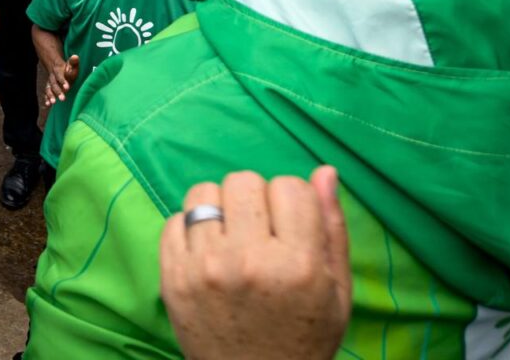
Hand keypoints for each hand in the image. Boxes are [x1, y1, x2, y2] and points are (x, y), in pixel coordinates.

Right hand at [42, 51, 80, 106]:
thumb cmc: (67, 68)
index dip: (63, 81)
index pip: (60, 76)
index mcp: (58, 71)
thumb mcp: (70, 64)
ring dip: (50, 96)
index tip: (67, 87)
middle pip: (54, 84)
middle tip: (62, 99)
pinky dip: (46, 99)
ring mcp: (50, 83)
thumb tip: (76, 56)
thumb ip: (73, 62)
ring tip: (53, 102)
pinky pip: (46, 93)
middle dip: (58, 92)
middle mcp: (53, 77)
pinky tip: (47, 104)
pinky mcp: (49, 88)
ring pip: (49, 89)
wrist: (55, 67)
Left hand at [159, 169, 350, 359]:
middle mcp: (247, 261)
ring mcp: (204, 268)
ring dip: (220, 208)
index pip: (290, 186)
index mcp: (296, 265)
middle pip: (243, 181)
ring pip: (204, 193)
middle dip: (256, 200)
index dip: (293, 202)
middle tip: (261, 232)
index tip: (292, 227)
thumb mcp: (337, 291)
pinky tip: (209, 254)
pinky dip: (191, 229)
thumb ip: (331, 227)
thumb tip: (324, 170)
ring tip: (233, 239)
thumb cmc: (305, 338)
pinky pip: (175, 219)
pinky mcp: (173, 277)